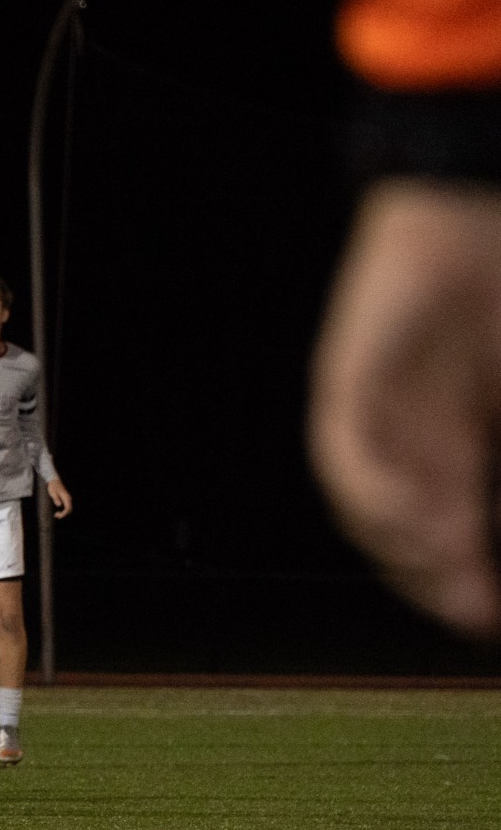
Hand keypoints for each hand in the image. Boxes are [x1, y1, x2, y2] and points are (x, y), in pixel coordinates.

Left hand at [47, 478, 73, 518]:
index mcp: (66, 497)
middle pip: (69, 510)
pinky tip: (58, 512)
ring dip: (63, 513)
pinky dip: (63, 511)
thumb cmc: (53, 486)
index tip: (58, 516)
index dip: (64, 514)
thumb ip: (56, 499)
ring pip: (68, 509)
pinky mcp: (65, 499)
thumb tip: (59, 505)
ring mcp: (67, 499)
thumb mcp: (53, 493)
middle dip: (63, 514)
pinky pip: (66, 507)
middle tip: (56, 515)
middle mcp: (68, 499)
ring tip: (56, 514)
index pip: (68, 508)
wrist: (54, 480)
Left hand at [310, 179, 500, 638]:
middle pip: (402, 531)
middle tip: (473, 615)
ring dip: (405, 548)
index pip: (449, 532)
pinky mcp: (345, 381)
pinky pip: (343, 452)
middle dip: (436, 579)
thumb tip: (500, 536)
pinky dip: (374, 493)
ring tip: (448, 576)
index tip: (489, 618)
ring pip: (368, 504)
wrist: (472, 211)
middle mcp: (408, 437)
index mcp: (454, 440)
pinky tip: (412, 517)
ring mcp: (374, 411)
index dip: (466, 578)